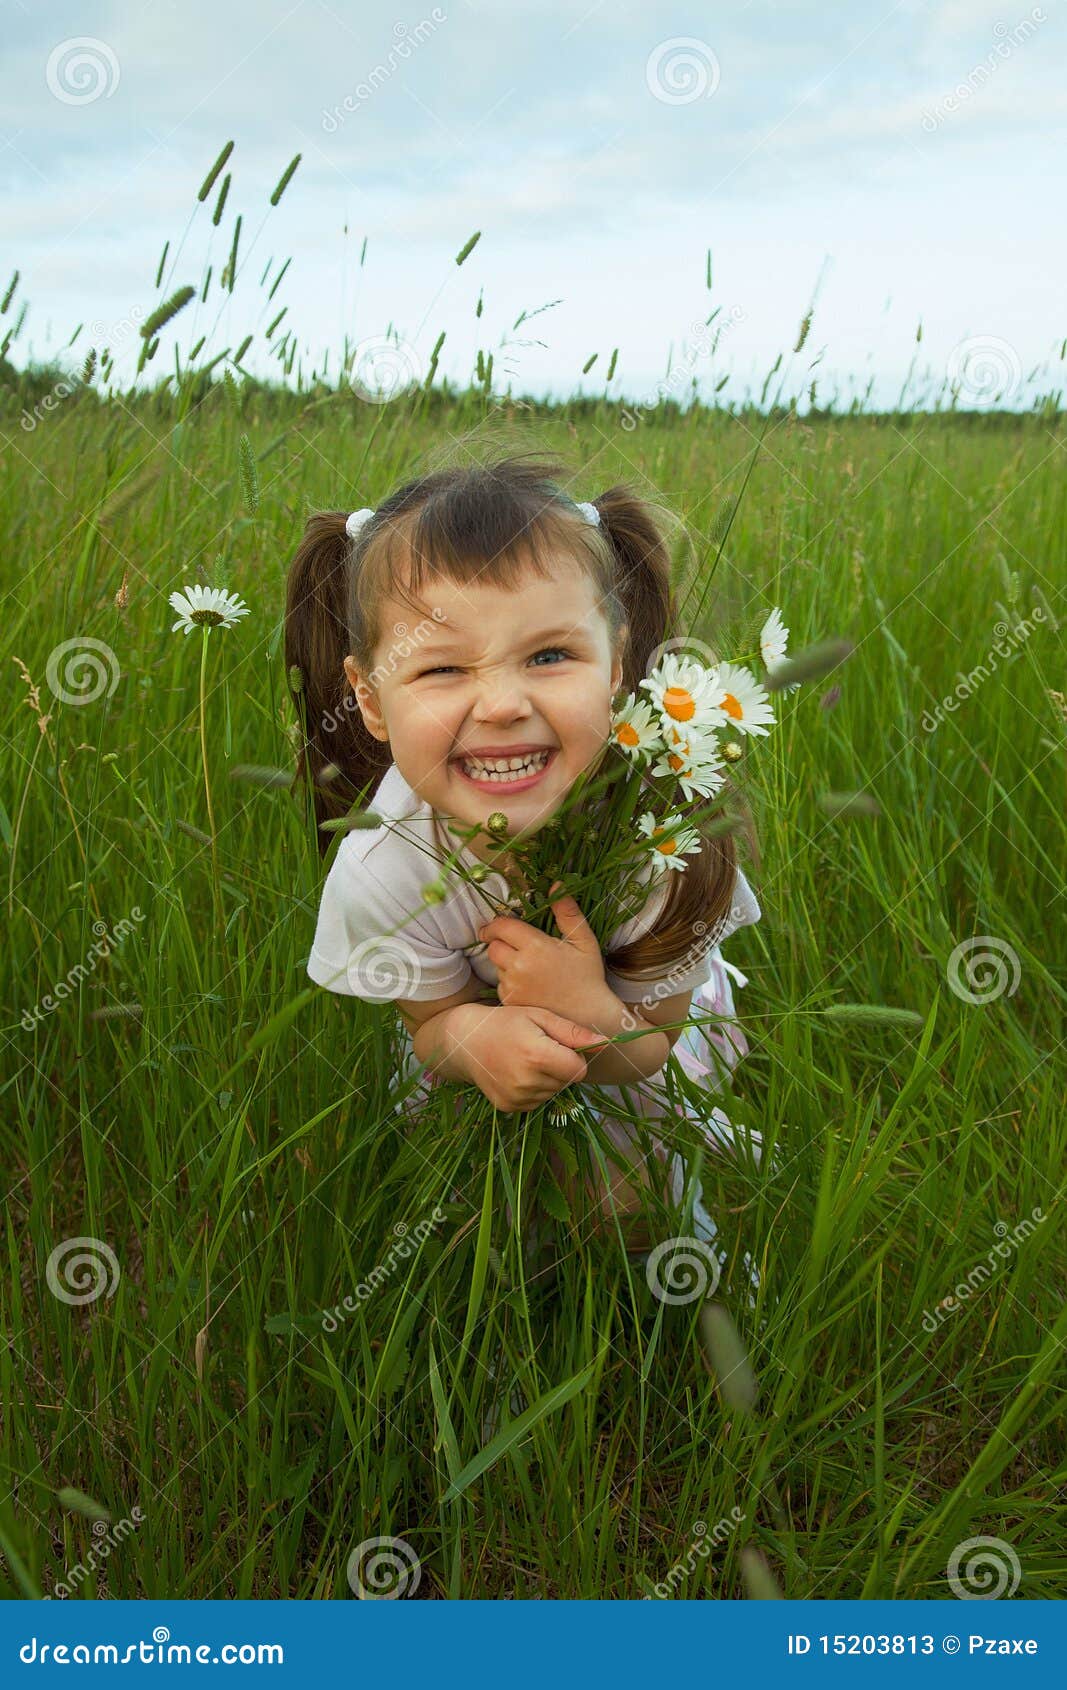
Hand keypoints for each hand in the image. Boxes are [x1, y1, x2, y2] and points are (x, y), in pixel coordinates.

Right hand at [455, 1003, 606, 1113]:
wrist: (465, 1041)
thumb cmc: (506, 1021)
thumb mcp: (540, 1017)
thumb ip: (573, 1032)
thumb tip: (606, 1043)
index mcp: (538, 1056)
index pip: (580, 1070)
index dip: (574, 1056)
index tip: (558, 1045)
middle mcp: (527, 1082)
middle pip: (567, 1082)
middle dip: (561, 1068)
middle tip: (539, 1049)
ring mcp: (516, 1098)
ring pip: (553, 1093)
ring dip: (548, 1079)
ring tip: (526, 1060)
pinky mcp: (509, 1107)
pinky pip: (537, 1102)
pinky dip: (534, 1089)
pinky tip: (518, 1072)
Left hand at [478, 884, 612, 1025]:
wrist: (587, 1016)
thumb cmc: (587, 976)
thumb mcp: (583, 941)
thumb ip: (568, 912)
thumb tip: (557, 884)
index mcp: (536, 947)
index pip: (501, 927)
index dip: (495, 924)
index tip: (496, 926)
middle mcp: (519, 967)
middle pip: (493, 946)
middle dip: (499, 943)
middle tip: (515, 946)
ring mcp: (513, 987)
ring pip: (496, 966)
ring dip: (505, 963)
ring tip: (529, 968)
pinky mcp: (510, 1003)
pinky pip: (501, 985)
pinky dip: (509, 982)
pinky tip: (530, 985)